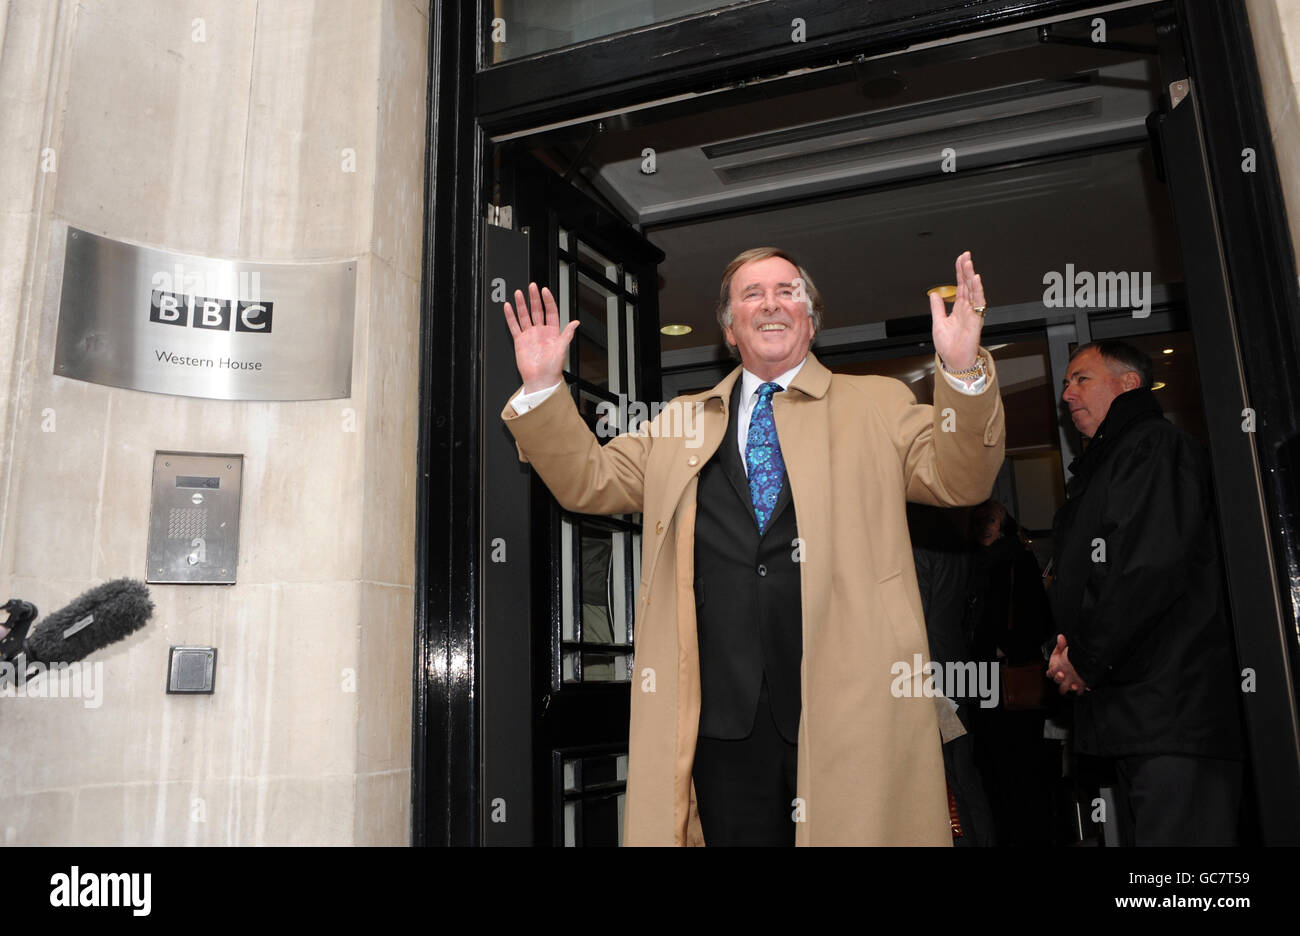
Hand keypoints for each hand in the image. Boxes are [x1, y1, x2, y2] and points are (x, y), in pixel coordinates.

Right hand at [503, 282, 578, 392]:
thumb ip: (567, 334)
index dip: (548, 301)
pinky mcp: (520, 341)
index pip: (551, 312)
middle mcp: (541, 331)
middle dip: (534, 298)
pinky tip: (508, 307)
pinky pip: (514, 326)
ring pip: (525, 315)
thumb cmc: (552, 368)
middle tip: (532, 287)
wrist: (540, 380)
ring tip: (519, 293)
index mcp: (553, 332)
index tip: (544, 291)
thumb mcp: (563, 349)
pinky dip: (510, 317)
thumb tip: (576, 322)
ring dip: (522, 304)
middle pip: (537, 310)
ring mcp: (530, 335)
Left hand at [931, 251, 985, 372]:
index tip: (960, 259)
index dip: (960, 272)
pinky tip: (975, 280)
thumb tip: (934, 294)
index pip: (961, 285)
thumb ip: (937, 308)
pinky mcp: (976, 320)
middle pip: (968, 284)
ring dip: (971, 276)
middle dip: (967, 269)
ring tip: (969, 263)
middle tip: (965, 255)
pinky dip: (978, 291)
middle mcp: (967, 308)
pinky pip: (978, 303)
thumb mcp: (938, 322)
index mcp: (959, 307)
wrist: (954, 361)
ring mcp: (973, 313)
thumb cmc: (949, 345)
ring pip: (974, 290)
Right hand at [1047, 634, 1087, 694]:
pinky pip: (1078, 691)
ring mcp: (1068, 683)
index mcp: (1054, 669)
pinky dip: (1080, 689)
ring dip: (1068, 687)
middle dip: (1059, 678)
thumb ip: (1061, 645)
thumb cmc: (1068, 658)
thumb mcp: (1064, 650)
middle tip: (1063, 674)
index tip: (1056, 668)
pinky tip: (1084, 686)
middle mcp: (1060, 677)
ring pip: (1064, 689)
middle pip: (1056, 680)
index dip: (1051, 672)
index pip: (1049, 673)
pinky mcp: (1078, 687)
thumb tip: (1060, 636)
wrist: (1081, 663)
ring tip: (1073, 684)